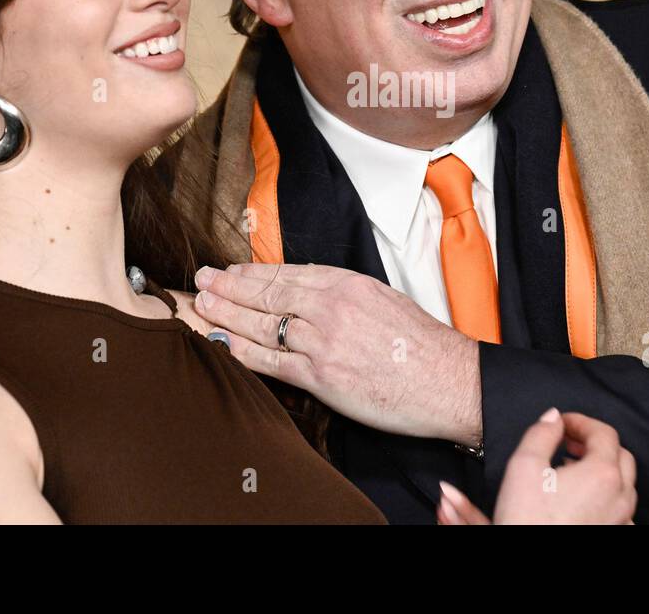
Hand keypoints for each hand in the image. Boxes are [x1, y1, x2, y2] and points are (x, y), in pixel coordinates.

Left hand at [194, 263, 480, 442]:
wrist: (447, 380)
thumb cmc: (422, 344)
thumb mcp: (383, 298)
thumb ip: (345, 294)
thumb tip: (313, 294)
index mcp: (347, 283)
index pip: (289, 273)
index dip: (254, 271)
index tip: (232, 269)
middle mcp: (330, 307)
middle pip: (267, 292)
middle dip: (230, 285)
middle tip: (202, 278)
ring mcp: (321, 341)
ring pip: (261, 323)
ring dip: (226, 313)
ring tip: (201, 304)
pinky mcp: (319, 376)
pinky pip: (269, 361)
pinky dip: (240, 351)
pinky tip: (219, 342)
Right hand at [437, 408, 636, 524]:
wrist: (530, 564)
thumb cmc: (528, 520)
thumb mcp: (524, 465)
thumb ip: (541, 433)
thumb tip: (553, 417)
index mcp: (602, 473)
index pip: (604, 432)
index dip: (581, 421)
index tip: (561, 424)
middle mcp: (620, 497)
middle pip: (621, 455)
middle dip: (595, 443)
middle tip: (568, 442)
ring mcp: (620, 520)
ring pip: (624, 484)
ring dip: (602, 469)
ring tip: (572, 470)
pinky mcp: (613, 535)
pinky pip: (621, 510)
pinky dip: (606, 496)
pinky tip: (583, 500)